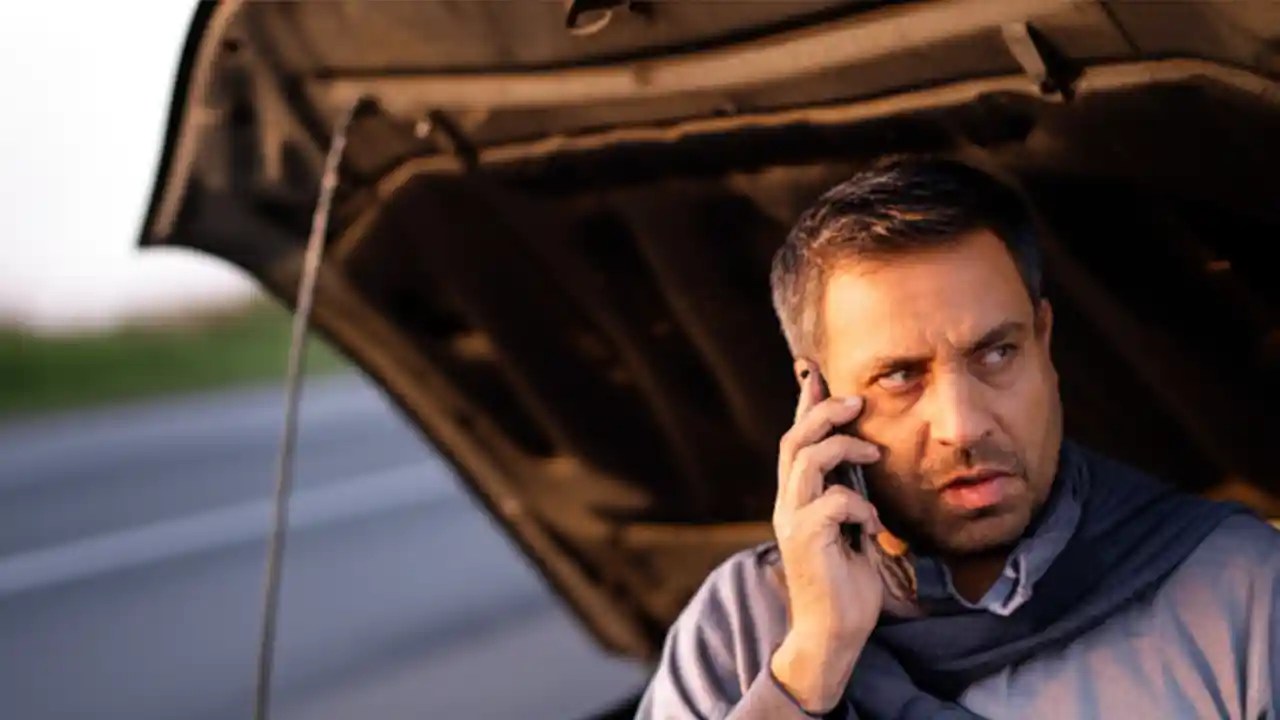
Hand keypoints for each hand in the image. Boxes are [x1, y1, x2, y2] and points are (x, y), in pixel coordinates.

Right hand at [769, 363, 884, 713]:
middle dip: (824, 411)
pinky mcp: (805, 538)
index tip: (813, 370)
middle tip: (857, 401)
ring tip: (874, 453)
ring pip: (806, 458)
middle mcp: (788, 502)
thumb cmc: (847, 583)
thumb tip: (866, 463)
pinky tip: (873, 526)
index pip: (796, 439)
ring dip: (843, 446)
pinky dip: (859, 505)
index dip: (804, 403)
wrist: (831, 632)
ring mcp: (792, 519)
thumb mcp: (852, 528)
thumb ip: (850, 496)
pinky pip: (833, 501)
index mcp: (797, 496)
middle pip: (795, 439)